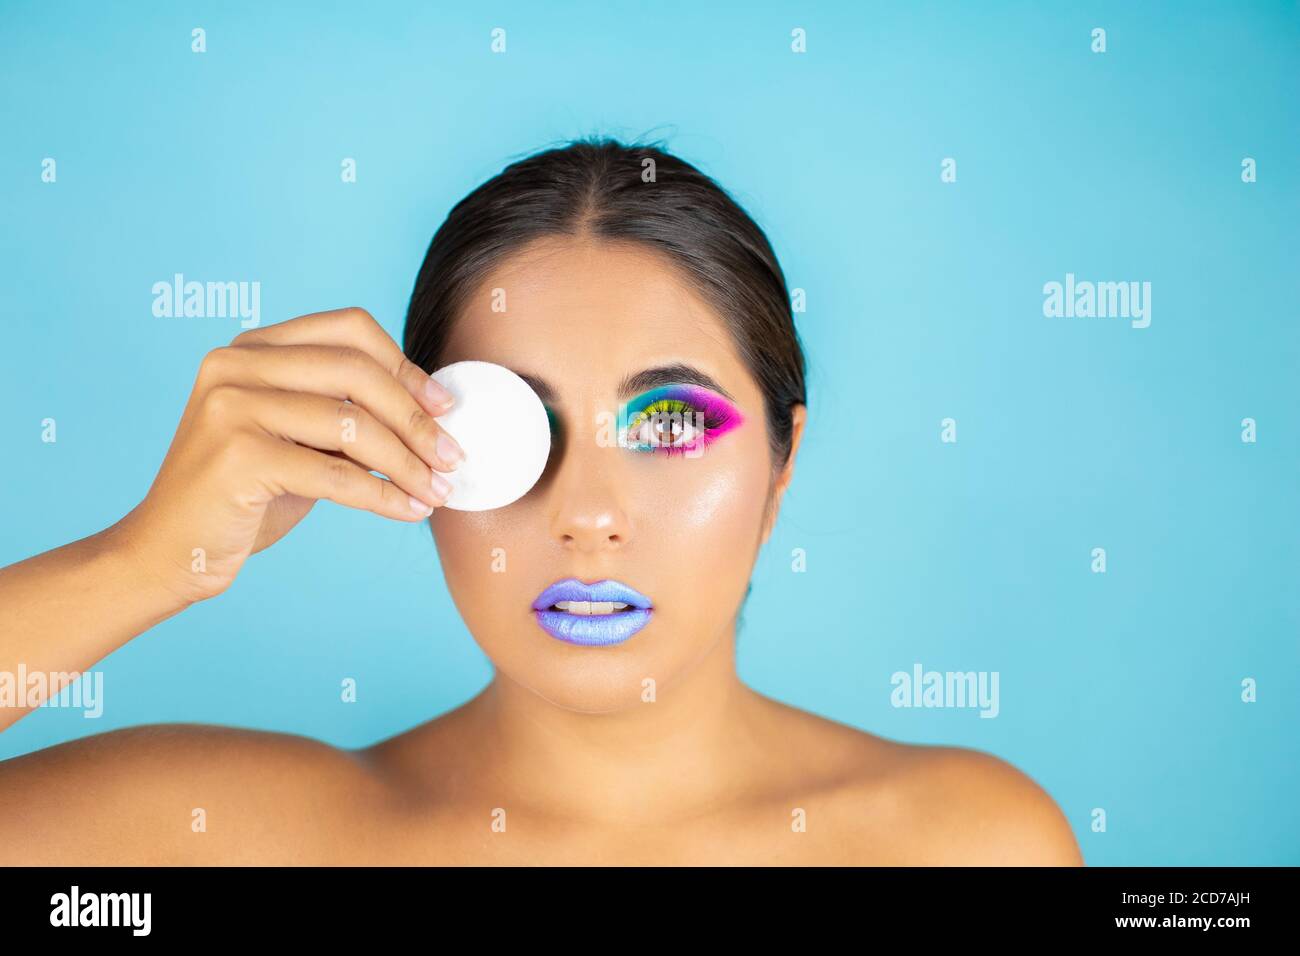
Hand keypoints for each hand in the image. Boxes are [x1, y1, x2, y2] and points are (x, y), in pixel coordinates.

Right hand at [109, 307, 462, 604]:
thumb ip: (345, 411)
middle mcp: (234, 364)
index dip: (405, 366)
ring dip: (408, 462)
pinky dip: (382, 496)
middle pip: (357, 371)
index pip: (349, 329)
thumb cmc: (243, 496)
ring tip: (438, 490)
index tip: (445, 407)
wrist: (169, 551)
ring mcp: (230, 406)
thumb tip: (435, 409)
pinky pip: (335, 473)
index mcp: (251, 348)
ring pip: (351, 424)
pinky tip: (409, 511)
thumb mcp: (298, 438)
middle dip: (416, 418)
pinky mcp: (236, 456)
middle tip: (452, 456)